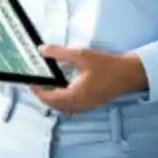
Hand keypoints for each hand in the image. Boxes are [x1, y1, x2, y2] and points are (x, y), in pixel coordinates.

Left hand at [29, 44, 147, 114]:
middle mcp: (78, 105)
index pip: (49, 98)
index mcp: (75, 96)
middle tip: (36, 82)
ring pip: (62, 107)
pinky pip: (70, 106)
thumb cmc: (106, 65)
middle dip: (43, 95)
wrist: (129, 74)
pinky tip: (61, 86)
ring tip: (46, 83)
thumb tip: (41, 50)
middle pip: (54, 105)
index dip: (37, 91)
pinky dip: (61, 99)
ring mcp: (85, 106)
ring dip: (52, 98)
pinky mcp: (89, 104)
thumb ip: (59, 53)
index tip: (29, 82)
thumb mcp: (81, 55)